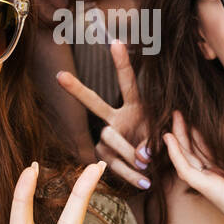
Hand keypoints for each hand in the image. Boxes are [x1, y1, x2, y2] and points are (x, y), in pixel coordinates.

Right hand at [56, 40, 150, 188]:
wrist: (158, 169)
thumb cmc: (162, 146)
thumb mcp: (163, 140)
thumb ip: (155, 144)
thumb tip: (142, 156)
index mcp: (134, 107)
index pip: (127, 83)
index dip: (122, 63)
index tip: (116, 41)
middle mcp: (116, 119)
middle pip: (94, 103)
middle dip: (77, 89)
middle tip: (59, 76)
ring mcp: (107, 137)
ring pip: (110, 139)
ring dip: (129, 153)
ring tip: (149, 166)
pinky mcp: (104, 157)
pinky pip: (114, 165)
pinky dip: (131, 175)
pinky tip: (145, 183)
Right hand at [162, 109, 223, 223]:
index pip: (210, 153)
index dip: (201, 135)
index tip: (197, 117)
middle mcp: (217, 181)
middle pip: (195, 153)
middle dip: (186, 132)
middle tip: (179, 112)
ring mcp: (211, 185)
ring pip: (186, 159)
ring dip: (178, 137)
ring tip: (173, 117)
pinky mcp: (210, 189)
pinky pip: (186, 170)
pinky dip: (176, 154)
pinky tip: (169, 138)